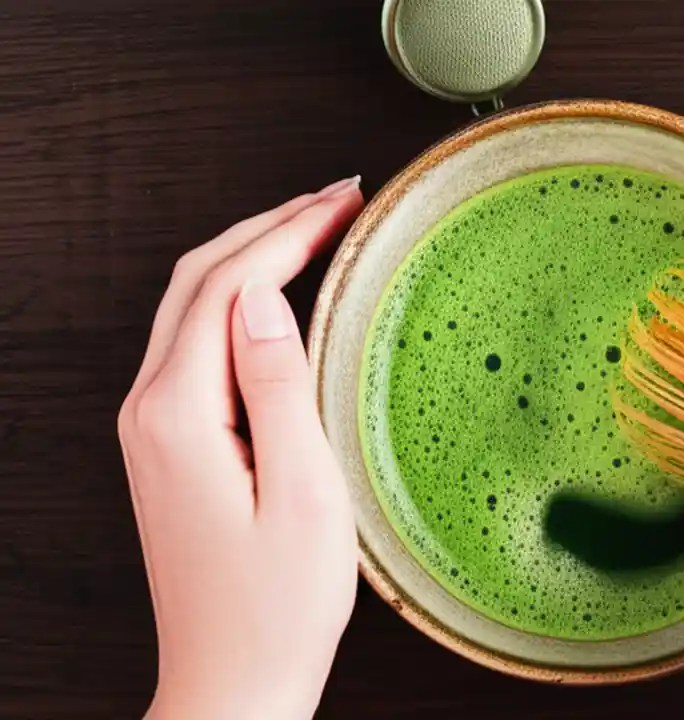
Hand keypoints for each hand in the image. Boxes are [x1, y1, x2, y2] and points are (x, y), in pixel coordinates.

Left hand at [118, 178, 364, 718]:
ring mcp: (153, 429)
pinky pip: (197, 347)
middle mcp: (150, 412)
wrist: (232, 682)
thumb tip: (267, 298)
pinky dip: (240, 304)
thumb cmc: (277, 606)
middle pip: (199, 282)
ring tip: (315, 229)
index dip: (289, 230)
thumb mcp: (302, 493)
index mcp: (180, 415)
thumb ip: (278, 387)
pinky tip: (281, 300)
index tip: (344, 199)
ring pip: (193, 308)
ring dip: (251, 257)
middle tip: (335, 197)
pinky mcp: (169, 447)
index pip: (231, 286)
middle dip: (267, 225)